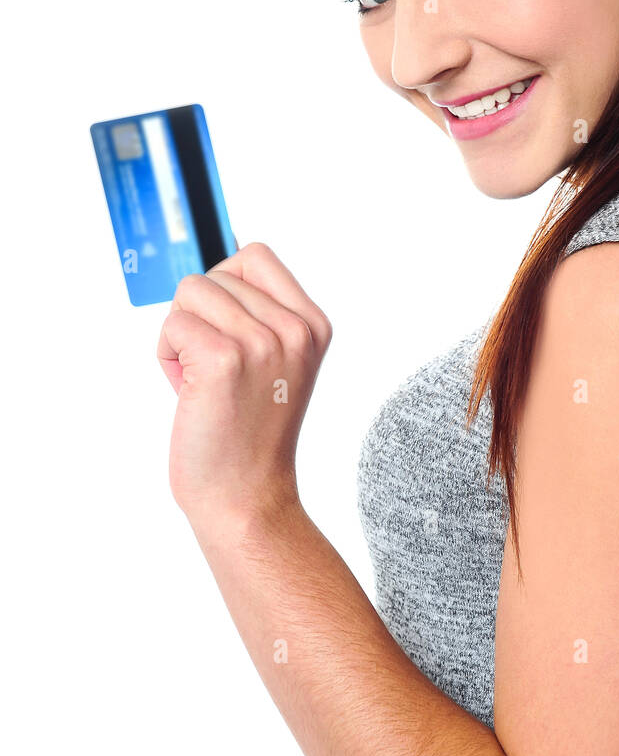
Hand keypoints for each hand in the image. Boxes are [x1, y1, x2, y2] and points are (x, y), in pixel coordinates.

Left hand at [156, 243, 331, 528]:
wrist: (247, 498)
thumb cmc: (250, 434)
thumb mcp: (277, 363)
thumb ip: (259, 313)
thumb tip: (217, 262)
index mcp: (313, 325)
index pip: (253, 256)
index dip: (226, 291)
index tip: (232, 339)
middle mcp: (294, 329)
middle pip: (217, 274)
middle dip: (201, 318)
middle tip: (216, 373)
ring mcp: (262, 342)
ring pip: (191, 292)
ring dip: (182, 334)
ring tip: (203, 381)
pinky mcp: (224, 359)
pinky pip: (174, 325)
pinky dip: (168, 356)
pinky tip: (189, 392)